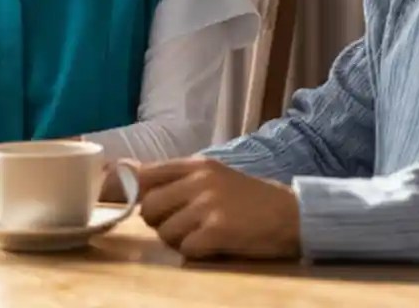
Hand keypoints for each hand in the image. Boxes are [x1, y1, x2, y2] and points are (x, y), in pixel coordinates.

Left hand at [136, 157, 300, 259]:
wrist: (291, 215)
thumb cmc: (249, 199)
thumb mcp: (213, 176)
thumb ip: (177, 178)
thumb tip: (127, 172)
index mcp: (196, 164)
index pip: (145, 175)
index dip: (137, 194)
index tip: (149, 206)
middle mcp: (199, 179)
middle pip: (148, 206)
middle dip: (158, 223)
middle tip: (181, 226)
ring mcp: (209, 204)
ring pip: (164, 231)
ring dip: (178, 240)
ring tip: (200, 236)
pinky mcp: (218, 229)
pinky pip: (186, 248)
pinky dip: (196, 252)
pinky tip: (212, 245)